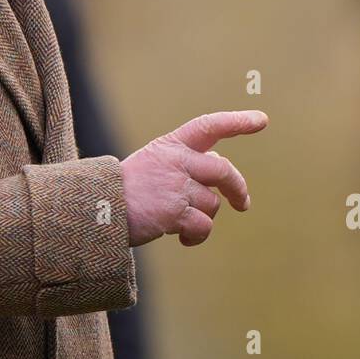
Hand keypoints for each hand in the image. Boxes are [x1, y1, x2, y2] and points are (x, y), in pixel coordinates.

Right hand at [120, 110, 266, 246]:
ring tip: (183, 225)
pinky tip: (183, 238)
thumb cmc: (126, 188)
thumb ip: (186, 162)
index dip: (238, 122)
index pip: (210, 126)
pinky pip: (203, 226)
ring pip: (212, 203)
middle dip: (237, 187)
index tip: (262, 120)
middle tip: (242, 203)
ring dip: (203, 218)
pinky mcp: (175, 213)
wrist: (97, 208)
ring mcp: (176, 187)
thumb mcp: (155, 162)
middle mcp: (176, 162)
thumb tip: (219, 165)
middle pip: (223, 170)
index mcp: (171, 145)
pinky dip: (197, 236)